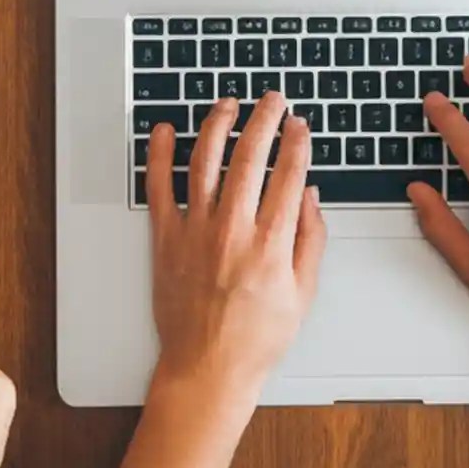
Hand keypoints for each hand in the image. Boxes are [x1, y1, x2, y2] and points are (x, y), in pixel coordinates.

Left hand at [146, 92, 326, 395]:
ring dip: (217, 126)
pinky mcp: (166, 239)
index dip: (296, 143)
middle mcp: (232, 230)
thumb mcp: (303, 293)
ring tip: (228, 104)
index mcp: (270, 243)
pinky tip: (165, 132)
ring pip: (205, 162)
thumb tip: (309, 196)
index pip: (287, 175)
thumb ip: (310, 239)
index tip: (299, 124)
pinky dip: (159, 156)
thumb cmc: (255, 338)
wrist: (207, 367)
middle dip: (264, 120)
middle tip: (272, 100)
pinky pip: (158, 188)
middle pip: (249, 158)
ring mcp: (195, 232)